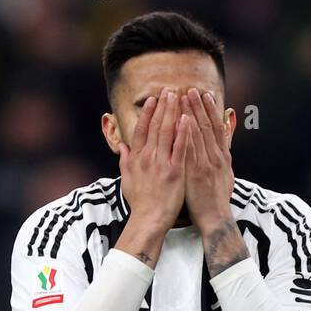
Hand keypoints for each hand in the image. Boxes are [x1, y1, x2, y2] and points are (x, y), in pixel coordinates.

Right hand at [115, 88, 188, 264]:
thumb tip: (122, 147)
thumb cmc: (140, 203)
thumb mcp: (127, 180)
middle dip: (163, 106)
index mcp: (137, 158)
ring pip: (167, 132)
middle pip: (155, 125)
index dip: (148, 112)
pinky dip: (183, 132)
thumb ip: (125, 161)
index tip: (154, 99)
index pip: (141, 129)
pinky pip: (180, 148)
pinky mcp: (175, 172)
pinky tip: (188, 118)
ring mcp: (161, 164)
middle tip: (169, 90)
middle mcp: (148, 157)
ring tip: (179, 96)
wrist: (149, 220)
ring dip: (173, 112)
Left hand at [181, 89, 234, 231]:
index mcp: (223, 157)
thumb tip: (226, 138)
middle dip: (198, 107)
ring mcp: (206, 164)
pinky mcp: (196, 173)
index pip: (218, 128)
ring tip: (182, 97)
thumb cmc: (218, 199)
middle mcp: (216, 158)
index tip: (204, 95)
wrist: (216, 219)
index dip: (211, 110)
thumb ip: (225, 153)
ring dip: (190, 114)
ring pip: (198, 134)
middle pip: (207, 126)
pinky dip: (185, 133)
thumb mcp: (227, 174)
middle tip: (190, 89)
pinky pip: (189, 149)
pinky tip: (180, 121)